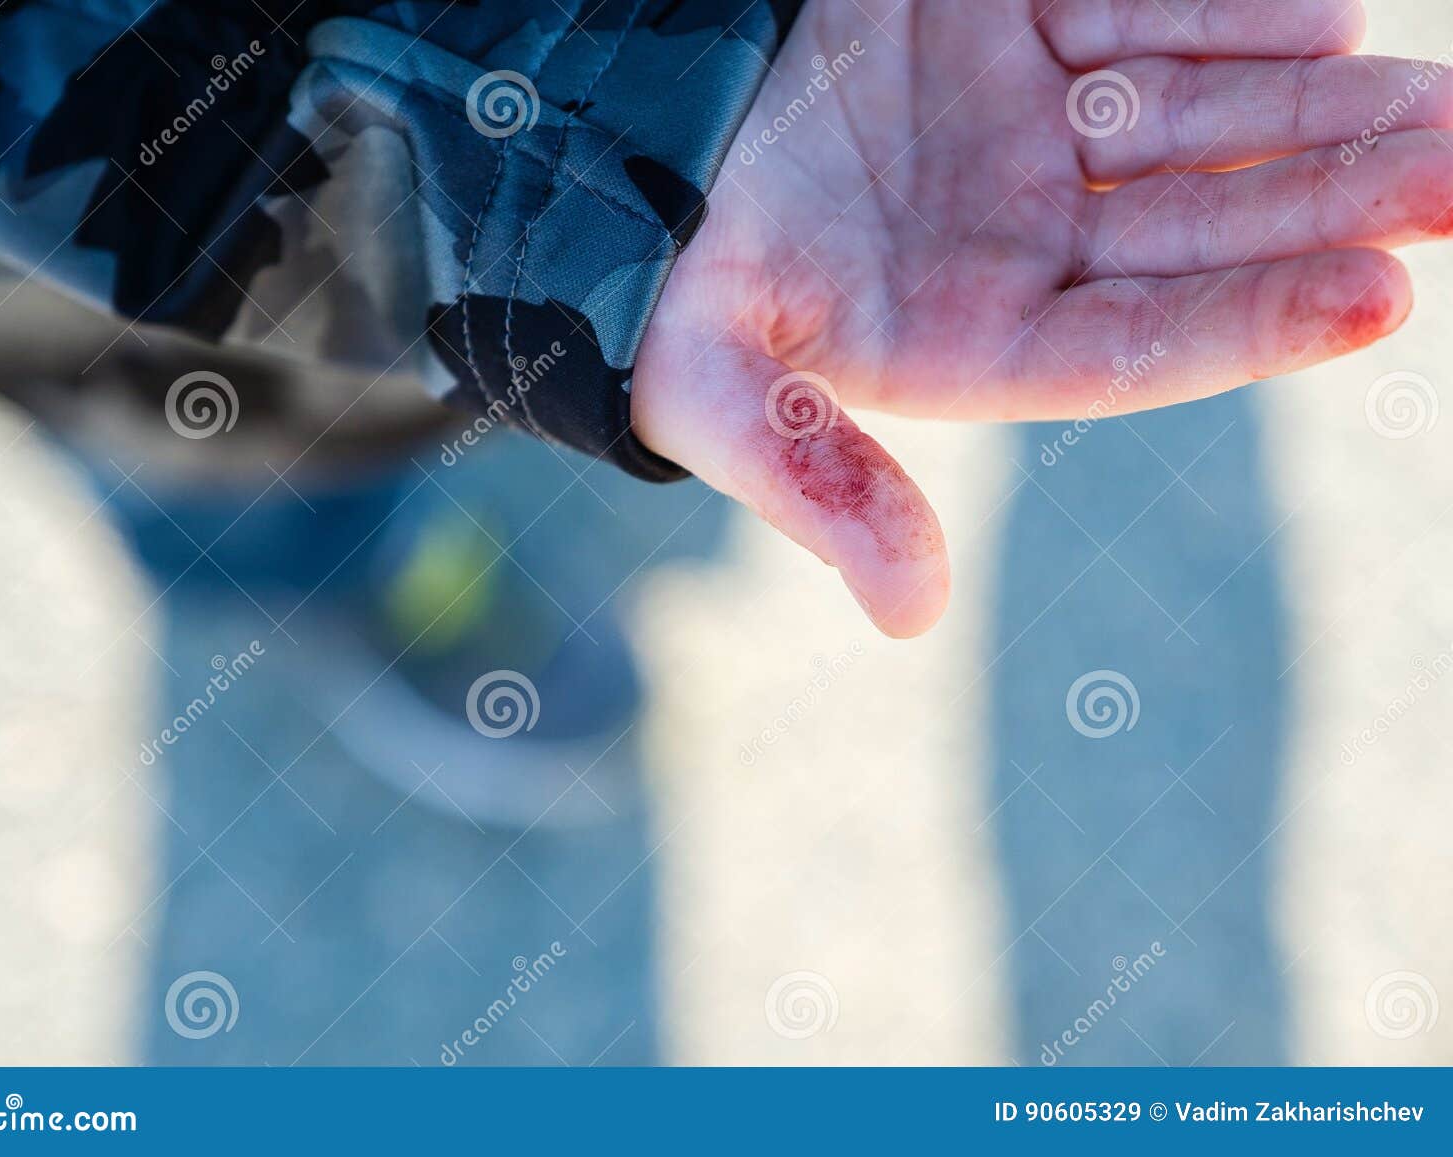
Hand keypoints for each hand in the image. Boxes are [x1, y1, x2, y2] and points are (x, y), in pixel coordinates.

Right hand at [633, 0, 1447, 636]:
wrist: (605, 141)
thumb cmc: (654, 276)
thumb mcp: (706, 385)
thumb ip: (811, 479)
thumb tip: (910, 617)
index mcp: (964, 339)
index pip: (1130, 343)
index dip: (1247, 320)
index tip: (1377, 296)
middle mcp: (1013, 240)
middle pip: (1197, 228)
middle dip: (1331, 205)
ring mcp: (1017, 129)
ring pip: (1193, 116)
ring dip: (1316, 112)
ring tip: (1437, 110)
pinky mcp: (1001, 26)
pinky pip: (1130, 9)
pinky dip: (1222, 9)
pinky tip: (1330, 21)